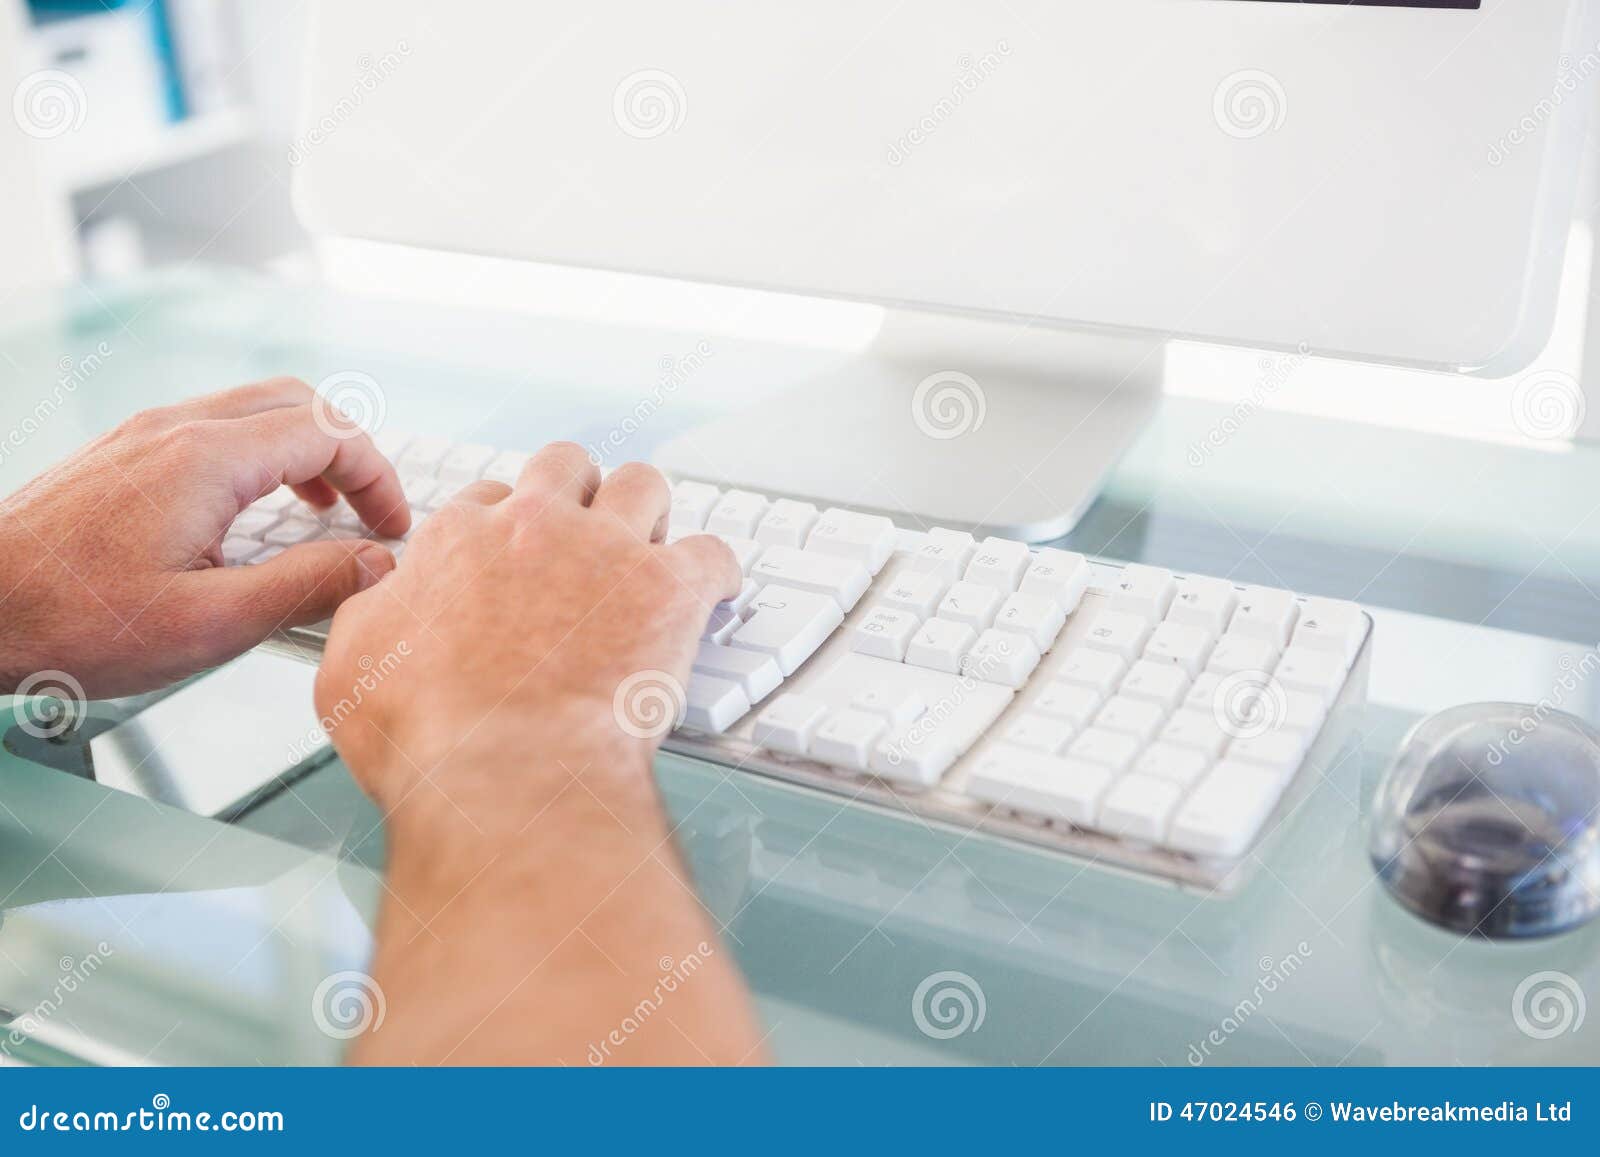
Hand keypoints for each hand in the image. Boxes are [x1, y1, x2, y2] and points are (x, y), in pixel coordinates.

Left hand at [0, 379, 408, 698]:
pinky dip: (260, 457)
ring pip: (253, 409)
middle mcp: (175, 429)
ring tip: (323, 512)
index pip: (327, 435)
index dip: (377, 478)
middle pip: (296, 402)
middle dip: (349, 452)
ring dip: (305, 452)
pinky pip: (213, 429)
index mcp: (206, 460)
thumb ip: (306, 587)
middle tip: (370, 511)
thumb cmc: (73, 623)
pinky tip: (254, 514)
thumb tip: (374, 564)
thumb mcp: (209, 624)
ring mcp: (142, 435)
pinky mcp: (120, 454)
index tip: (391, 529)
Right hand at [314, 443, 764, 1065]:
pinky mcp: (669, 589)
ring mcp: (606, 551)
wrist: (505, 777)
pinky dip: (715, 572)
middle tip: (587, 535)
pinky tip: (711, 592)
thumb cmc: (428, 739)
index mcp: (458, 541)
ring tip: (652, 550)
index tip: (519, 559)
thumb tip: (382, 601)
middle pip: (565, 466)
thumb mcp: (351, 670)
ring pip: (643, 485)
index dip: (506, 531)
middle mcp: (533, 527)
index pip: (488, 503)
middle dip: (577, 494)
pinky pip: (713, 552)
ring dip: (648, 513)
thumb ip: (370, 617)